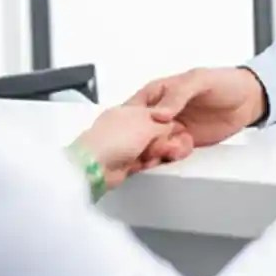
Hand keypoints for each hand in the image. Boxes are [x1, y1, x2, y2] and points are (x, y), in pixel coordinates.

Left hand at [71, 106, 193, 189]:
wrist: (94, 166)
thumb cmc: (117, 138)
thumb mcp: (146, 123)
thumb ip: (163, 123)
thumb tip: (174, 125)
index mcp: (129, 109)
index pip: (155, 109)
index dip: (168, 116)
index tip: (180, 124)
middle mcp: (127, 125)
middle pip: (155, 129)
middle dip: (167, 137)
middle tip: (176, 143)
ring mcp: (126, 145)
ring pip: (153, 145)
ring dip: (161, 150)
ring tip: (167, 154)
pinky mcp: (127, 162)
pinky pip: (147, 159)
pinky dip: (152, 161)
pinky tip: (154, 162)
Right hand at [130, 67, 267, 157]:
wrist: (248, 100)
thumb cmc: (224, 82)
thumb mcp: (199, 80)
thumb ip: (178, 95)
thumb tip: (159, 113)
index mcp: (157, 93)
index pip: (132, 110)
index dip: (130, 124)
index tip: (138, 134)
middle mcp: (160, 113)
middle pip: (138, 133)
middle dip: (143, 143)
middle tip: (157, 146)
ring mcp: (171, 129)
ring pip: (151, 146)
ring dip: (157, 152)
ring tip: (171, 149)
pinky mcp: (182, 143)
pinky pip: (169, 154)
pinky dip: (171, 157)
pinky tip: (181, 151)